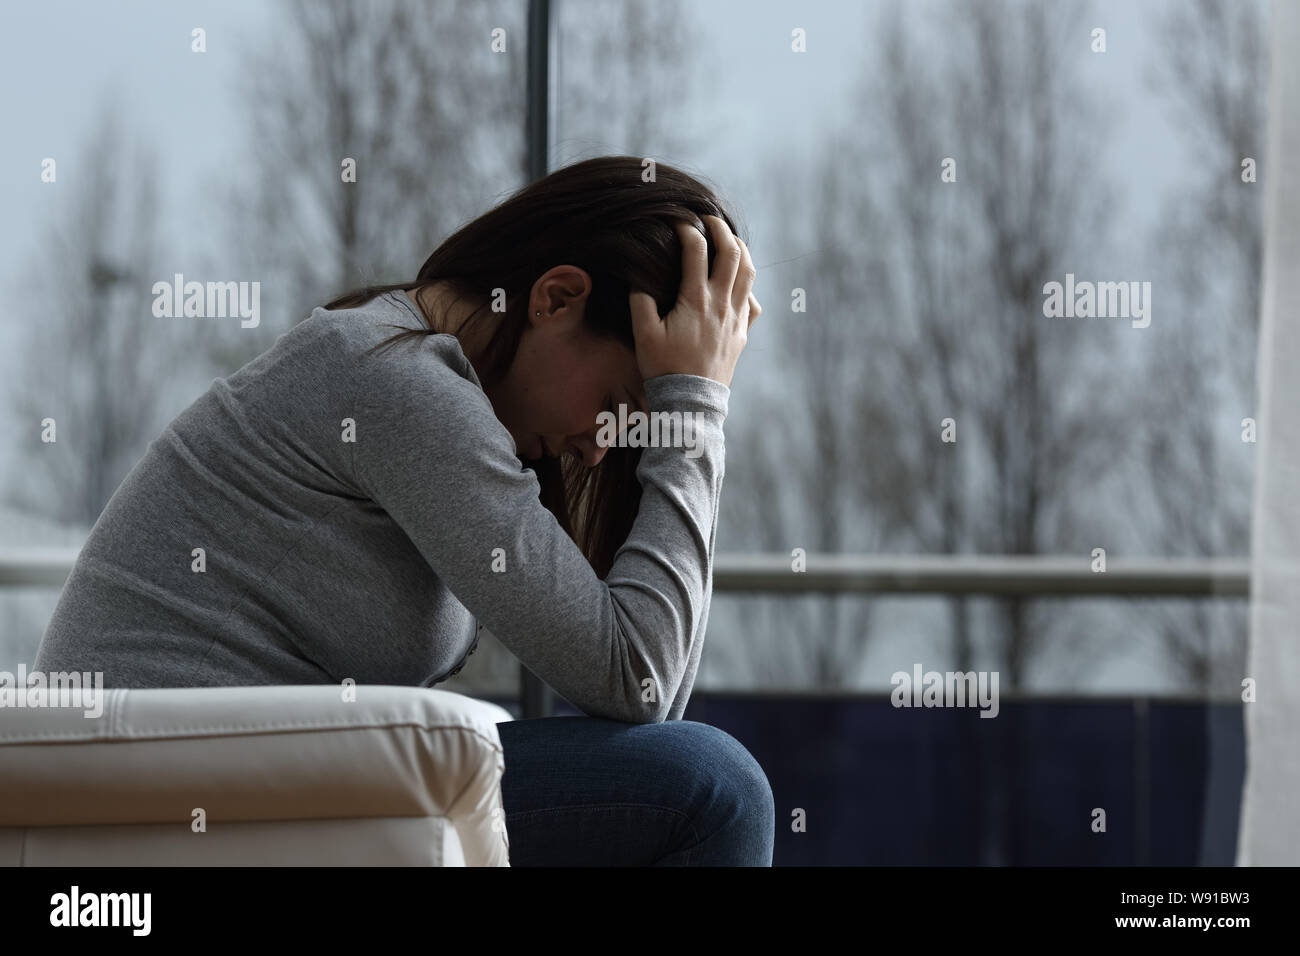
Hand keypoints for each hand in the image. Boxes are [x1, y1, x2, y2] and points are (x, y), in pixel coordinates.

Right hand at [629, 215, 760, 388]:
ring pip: (749, 272)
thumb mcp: (643, 333)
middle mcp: (721, 304)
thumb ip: (640, 300)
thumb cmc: (663, 368)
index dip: (686, 228)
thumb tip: (639, 276)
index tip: (677, 222)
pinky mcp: (741, 334)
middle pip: (732, 252)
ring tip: (728, 240)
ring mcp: (736, 318)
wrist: (690, 401)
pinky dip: (747, 286)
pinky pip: (753, 302)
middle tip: (708, 219)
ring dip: (740, 250)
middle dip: (721, 228)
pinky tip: (736, 284)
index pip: (696, 249)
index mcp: (695, 300)